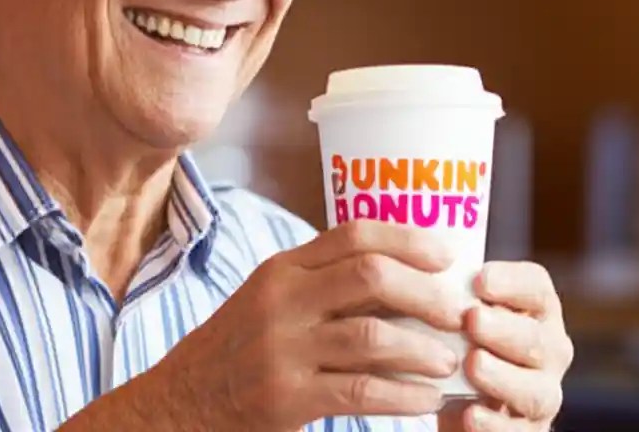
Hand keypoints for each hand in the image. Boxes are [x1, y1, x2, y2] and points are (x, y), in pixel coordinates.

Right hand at [142, 220, 468, 431]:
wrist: (180, 403)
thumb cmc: (240, 350)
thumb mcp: (272, 302)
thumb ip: (328, 287)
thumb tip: (412, 283)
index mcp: (282, 269)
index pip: (353, 235)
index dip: (408, 239)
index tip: (447, 255)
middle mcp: (281, 300)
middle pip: (371, 276)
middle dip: (427, 294)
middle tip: (459, 314)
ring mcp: (281, 349)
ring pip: (372, 337)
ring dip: (423, 350)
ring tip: (448, 362)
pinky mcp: (284, 397)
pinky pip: (360, 391)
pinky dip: (402, 396)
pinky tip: (425, 400)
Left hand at [440, 262, 573, 431]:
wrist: (464, 404)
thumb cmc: (460, 344)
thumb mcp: (461, 316)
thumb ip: (455, 296)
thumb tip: (421, 270)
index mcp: (537, 311)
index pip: (536, 287)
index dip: (512, 282)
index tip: (479, 279)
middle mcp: (550, 350)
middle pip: (536, 338)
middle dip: (504, 329)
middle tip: (472, 319)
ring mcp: (543, 393)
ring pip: (534, 389)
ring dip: (502, 376)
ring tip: (472, 364)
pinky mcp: (528, 431)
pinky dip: (495, 425)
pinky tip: (471, 414)